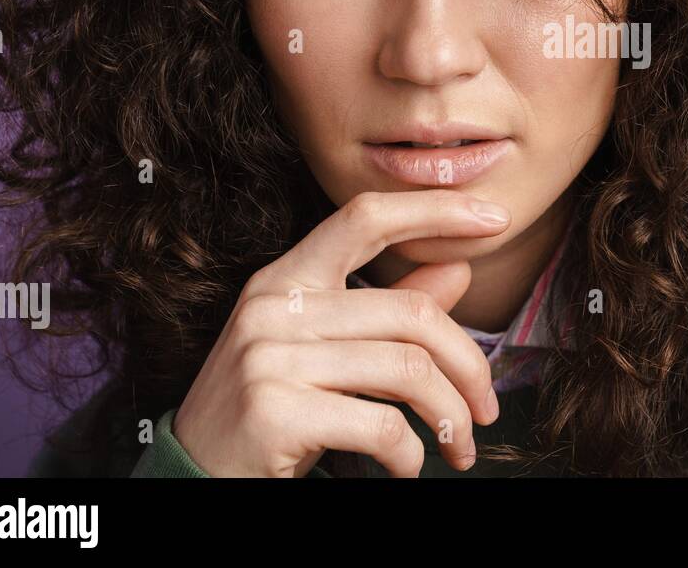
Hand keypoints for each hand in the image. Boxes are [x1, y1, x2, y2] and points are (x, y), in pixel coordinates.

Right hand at [171, 190, 509, 476]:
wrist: (192, 478)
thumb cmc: (269, 410)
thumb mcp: (325, 350)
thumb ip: (388, 311)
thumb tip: (458, 266)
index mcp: (287, 278)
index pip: (365, 218)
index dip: (435, 210)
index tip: (495, 216)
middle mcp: (273, 306)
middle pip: (412, 314)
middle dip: (469, 366)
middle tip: (487, 409)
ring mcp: (269, 356)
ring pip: (408, 371)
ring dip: (451, 418)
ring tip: (461, 447)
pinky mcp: (274, 411)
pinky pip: (381, 426)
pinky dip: (411, 456)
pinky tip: (408, 470)